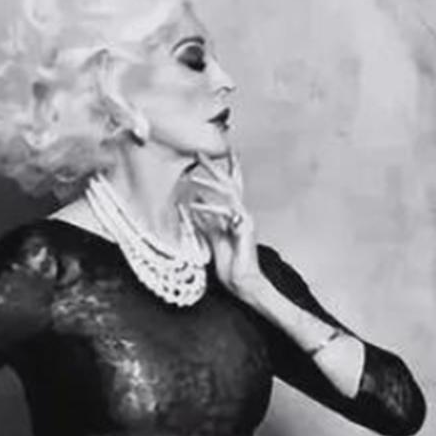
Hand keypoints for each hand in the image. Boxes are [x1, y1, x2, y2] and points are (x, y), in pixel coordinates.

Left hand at [178, 153, 267, 303]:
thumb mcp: (213, 237)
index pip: (231, 187)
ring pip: (228, 194)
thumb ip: (206, 219)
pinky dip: (208, 208)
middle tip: (198, 153)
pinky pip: (225, 214)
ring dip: (209, 183)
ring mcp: (245, 220)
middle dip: (215, 167)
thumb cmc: (230, 264)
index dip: (227, 169)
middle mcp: (242, 214)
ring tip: (191, 177)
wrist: (244, 283)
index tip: (221, 153)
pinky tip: (194, 205)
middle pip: (230, 183)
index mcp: (235, 215)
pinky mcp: (244, 229)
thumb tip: (195, 202)